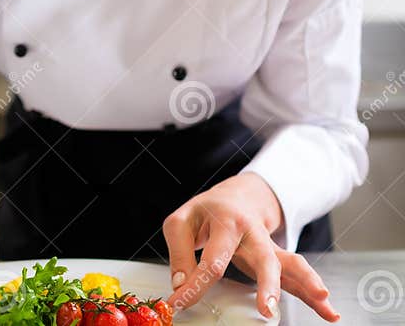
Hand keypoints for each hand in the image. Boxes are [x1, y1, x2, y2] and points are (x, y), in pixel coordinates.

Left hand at [165, 173, 337, 321]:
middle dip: (267, 283)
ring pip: (291, 263)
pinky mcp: (277, 260)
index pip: (212, 260)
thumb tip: (182, 286)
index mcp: (226, 221)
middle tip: (268, 307)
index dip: (196, 285)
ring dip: (307, 282)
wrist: (237, 196)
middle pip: (263, 257)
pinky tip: (329, 313)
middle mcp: (253, 233)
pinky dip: (313, 294)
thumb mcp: (181, 222)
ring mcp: (269, 247)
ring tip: (322, 300)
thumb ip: (180, 253)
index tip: (180, 303)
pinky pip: (297, 277)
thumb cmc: (206, 212)